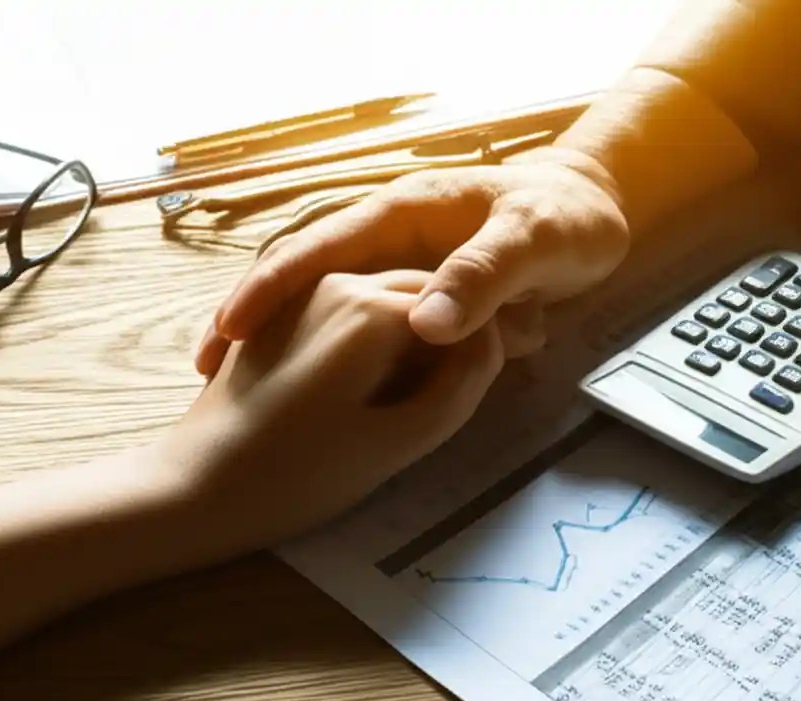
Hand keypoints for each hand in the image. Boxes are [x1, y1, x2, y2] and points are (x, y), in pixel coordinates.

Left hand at [177, 270, 503, 539]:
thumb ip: (459, 388)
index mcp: (373, 307)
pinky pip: (349, 308)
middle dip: (464, 322)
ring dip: (422, 326)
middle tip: (505, 359)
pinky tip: (388, 374)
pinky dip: (380, 332)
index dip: (501, 329)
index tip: (533, 351)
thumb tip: (491, 346)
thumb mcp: (398, 442)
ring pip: (385, 297)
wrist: (190, 487)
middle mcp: (338, 281)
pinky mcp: (281, 315)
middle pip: (424, 292)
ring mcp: (303, 294)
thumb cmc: (297, 477)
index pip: (464, 306)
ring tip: (447, 372)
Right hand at [194, 147, 630, 375]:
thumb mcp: (534, 242)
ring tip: (230, 386)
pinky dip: (330, 350)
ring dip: (278, 337)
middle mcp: (386, 235)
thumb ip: (483, 277)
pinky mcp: (412, 293)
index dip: (270, 286)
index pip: (318, 244)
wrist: (593, 212)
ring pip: (320, 299)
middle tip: (207, 370)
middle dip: (252, 316)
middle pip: (300, 274)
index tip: (229, 328)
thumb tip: (424, 326)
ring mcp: (395, 264)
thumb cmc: (565, 220)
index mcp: (402, 210)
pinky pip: (359, 322)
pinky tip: (303, 390)